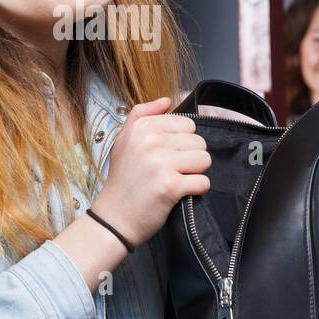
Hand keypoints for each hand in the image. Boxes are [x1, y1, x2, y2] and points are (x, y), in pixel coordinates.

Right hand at [94, 96, 211, 247]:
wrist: (114, 218)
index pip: (186, 124)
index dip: (181, 142)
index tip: (165, 155)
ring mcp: (160, 164)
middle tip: (170, 171)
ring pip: (204, 160)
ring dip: (195, 173)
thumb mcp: (123, 141)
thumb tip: (167, 100)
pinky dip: (197, 190)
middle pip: (198, 142)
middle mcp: (150, 142)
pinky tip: (180, 193)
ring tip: (176, 180)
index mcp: (141, 128)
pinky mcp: (170, 186)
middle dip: (190, 158)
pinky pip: (203, 182)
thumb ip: (142, 115)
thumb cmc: (123, 181)